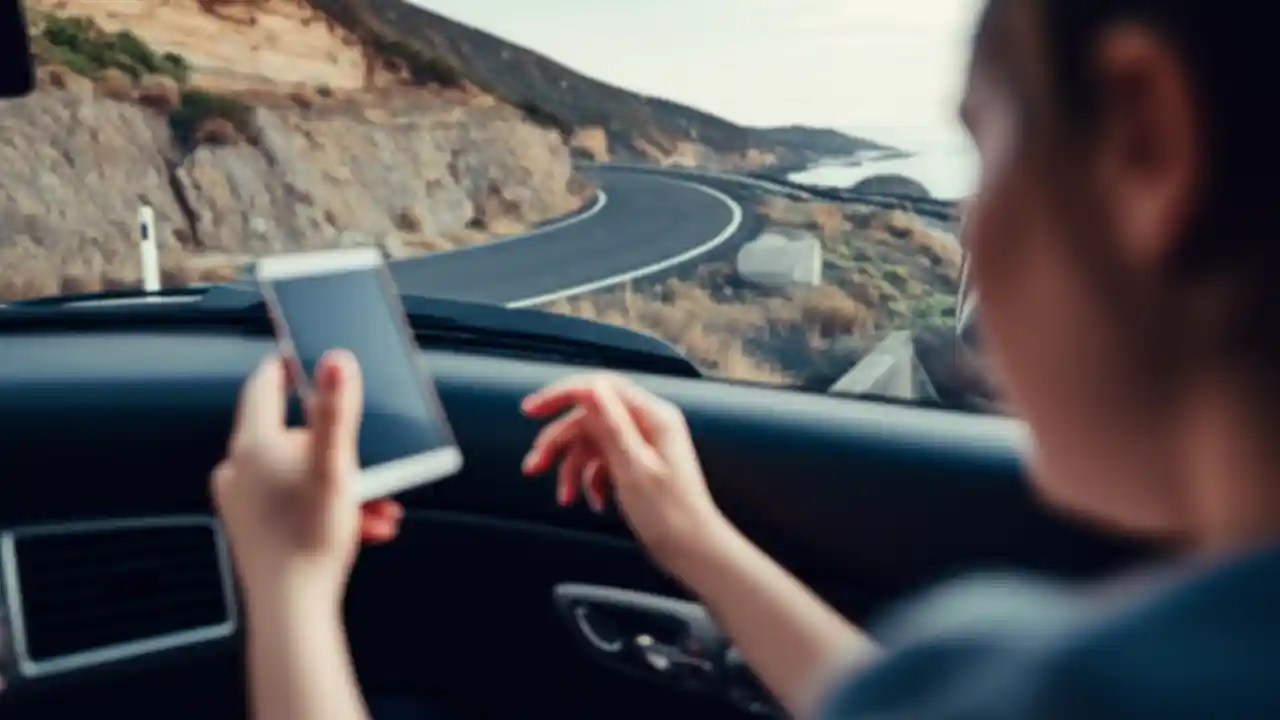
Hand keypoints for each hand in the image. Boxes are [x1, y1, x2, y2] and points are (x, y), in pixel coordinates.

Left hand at [211, 351, 403, 607]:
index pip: (264, 385)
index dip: (287, 365)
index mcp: (253, 445)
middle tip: (365, 461)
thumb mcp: (335, 465)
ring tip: (372, 504)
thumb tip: (337, 361)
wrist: (293, 610)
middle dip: (338, 448)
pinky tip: (361, 524)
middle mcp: (240, 469)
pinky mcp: (254, 528)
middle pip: (293, 435)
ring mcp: (243, 501)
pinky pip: (296, 504)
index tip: (303, 356)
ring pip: (301, 474)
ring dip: (343, 484)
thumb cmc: (308, 539)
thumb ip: (336, 411)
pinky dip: (329, 508)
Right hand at [520, 373, 729, 570]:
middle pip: (589, 418)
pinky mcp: (635, 465)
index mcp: (652, 417)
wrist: (692, 551)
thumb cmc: (671, 515)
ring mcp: (641, 445)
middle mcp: (647, 425)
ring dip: (571, 468)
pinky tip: (591, 503)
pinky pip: (601, 463)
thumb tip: (590, 389)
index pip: (599, 387)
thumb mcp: (634, 469)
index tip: (531, 410)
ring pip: (590, 443)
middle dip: (559, 443)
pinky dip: (589, 482)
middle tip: (533, 466)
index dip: (561, 394)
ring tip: (563, 497)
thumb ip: (610, 426)